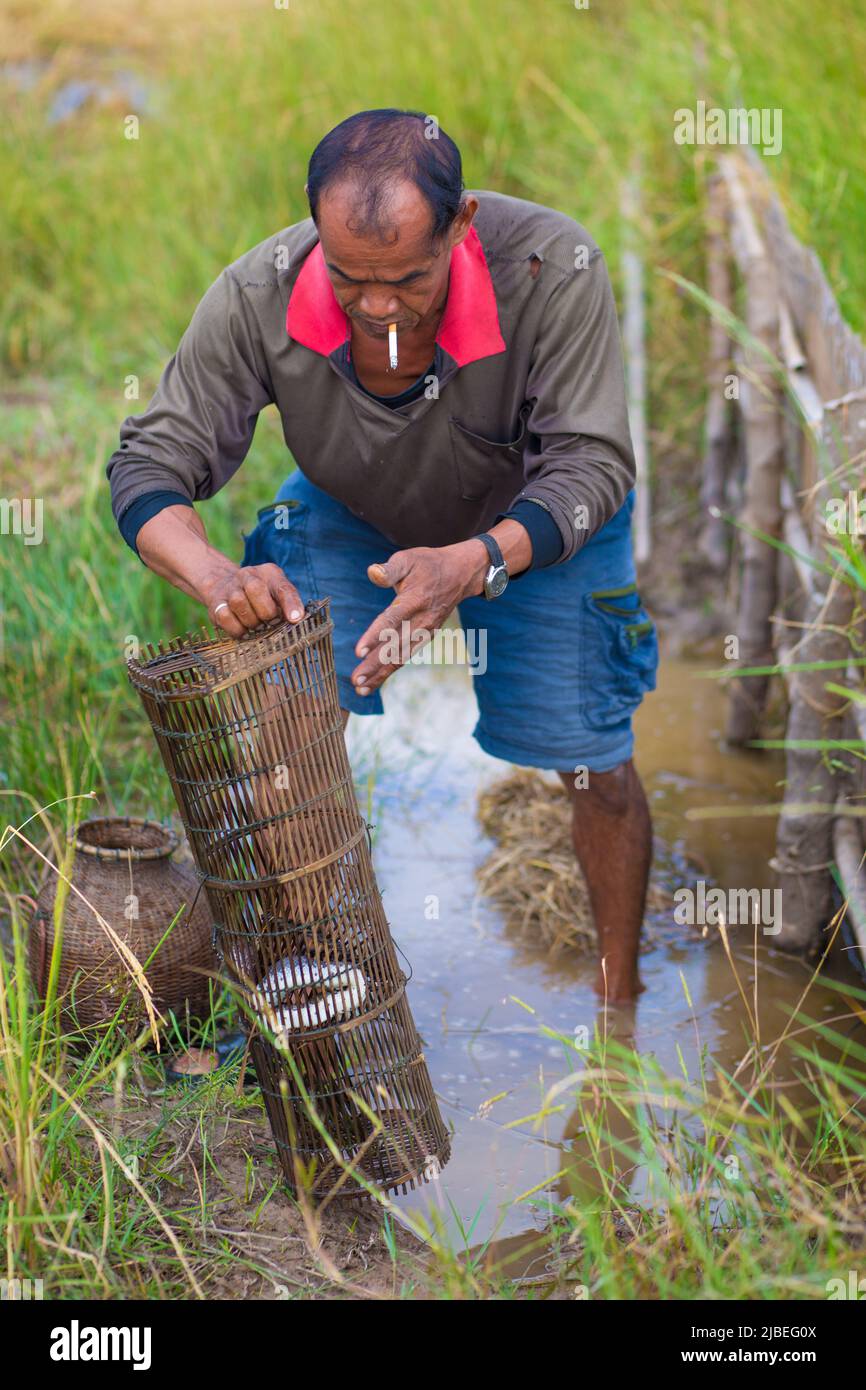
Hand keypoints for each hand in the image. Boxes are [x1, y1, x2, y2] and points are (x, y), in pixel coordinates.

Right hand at [136, 504, 304, 638]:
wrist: (224, 585)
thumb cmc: (261, 596)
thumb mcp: (278, 593)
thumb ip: (288, 604)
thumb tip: (295, 621)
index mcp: (270, 573)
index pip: (283, 587)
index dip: (291, 604)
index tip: (295, 619)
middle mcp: (248, 575)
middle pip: (255, 589)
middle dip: (266, 612)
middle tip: (269, 621)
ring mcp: (230, 588)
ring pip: (239, 603)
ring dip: (251, 621)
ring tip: (256, 624)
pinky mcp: (216, 604)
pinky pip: (226, 618)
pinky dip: (237, 628)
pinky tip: (243, 628)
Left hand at [351, 541, 486, 695]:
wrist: (461, 574)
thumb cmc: (429, 564)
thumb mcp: (409, 558)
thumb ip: (389, 569)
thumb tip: (372, 572)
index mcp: (415, 599)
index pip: (392, 620)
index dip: (376, 636)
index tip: (359, 651)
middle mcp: (422, 619)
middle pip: (395, 645)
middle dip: (375, 665)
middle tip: (356, 680)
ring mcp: (425, 631)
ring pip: (401, 656)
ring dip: (381, 673)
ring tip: (361, 688)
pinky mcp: (425, 637)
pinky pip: (407, 656)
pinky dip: (391, 670)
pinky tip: (375, 681)